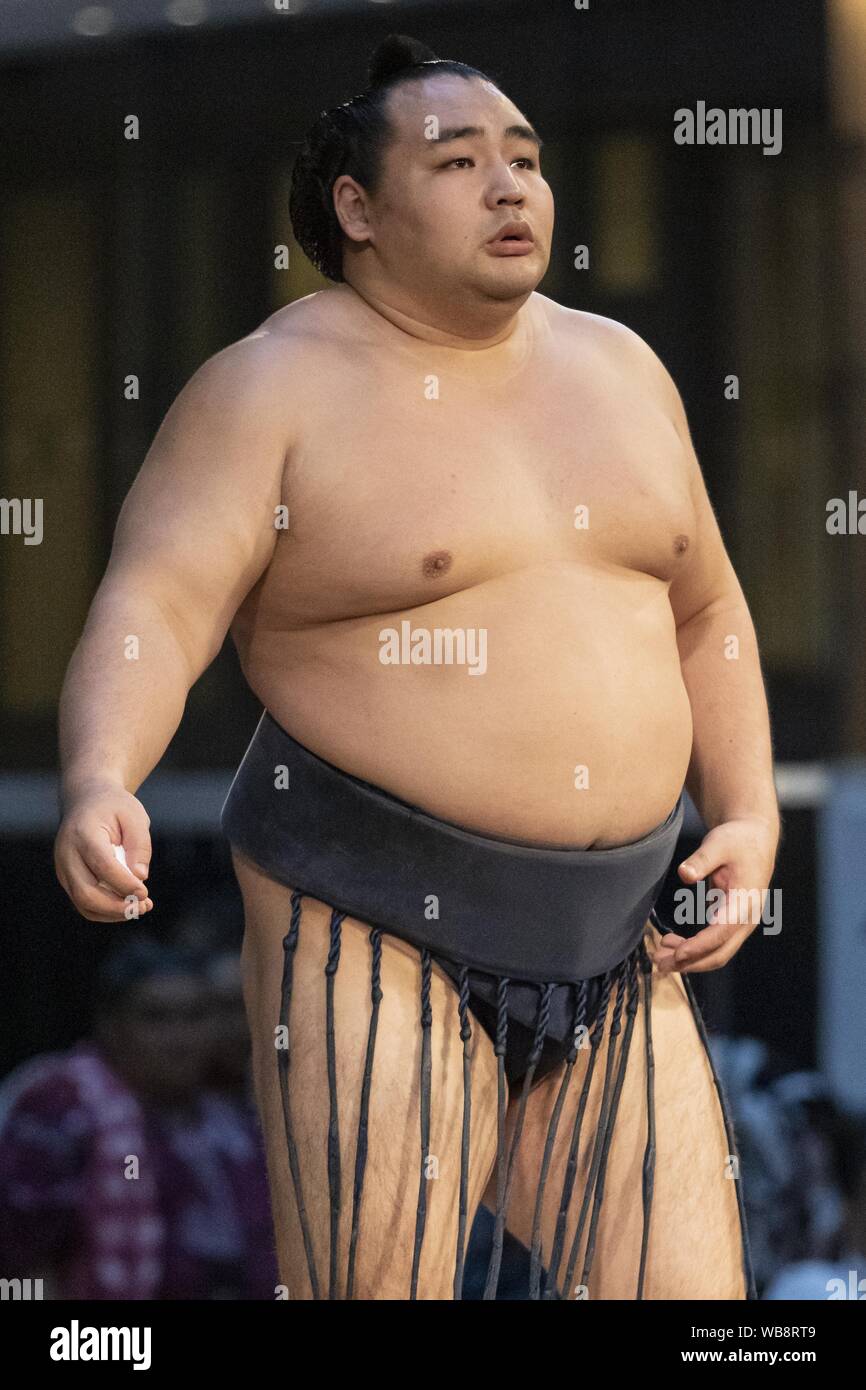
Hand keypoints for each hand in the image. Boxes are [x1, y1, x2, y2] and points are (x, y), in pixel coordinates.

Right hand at [54, 779, 152, 921]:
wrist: (86, 799)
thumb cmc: (114, 807)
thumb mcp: (134, 816)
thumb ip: (140, 845)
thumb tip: (140, 877)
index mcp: (83, 833)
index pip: (102, 865)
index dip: (124, 884)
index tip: (145, 892)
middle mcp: (67, 853)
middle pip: (86, 892)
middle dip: (116, 906)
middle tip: (144, 906)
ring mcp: (63, 868)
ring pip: (83, 903)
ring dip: (113, 913)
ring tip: (141, 908)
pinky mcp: (67, 878)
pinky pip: (83, 903)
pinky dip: (105, 911)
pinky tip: (127, 906)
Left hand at [653, 816, 777, 974]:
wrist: (755, 838)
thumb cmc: (738, 840)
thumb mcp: (718, 843)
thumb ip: (701, 860)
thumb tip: (684, 874)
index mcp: (745, 900)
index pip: (722, 932)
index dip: (699, 946)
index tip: (676, 954)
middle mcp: (747, 917)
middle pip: (720, 952)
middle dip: (690, 962)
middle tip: (659, 963)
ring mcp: (741, 922)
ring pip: (717, 952)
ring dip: (690, 959)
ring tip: (660, 955)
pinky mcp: (732, 920)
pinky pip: (714, 943)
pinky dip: (694, 949)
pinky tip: (672, 944)